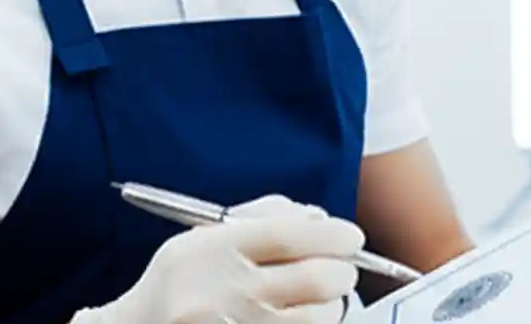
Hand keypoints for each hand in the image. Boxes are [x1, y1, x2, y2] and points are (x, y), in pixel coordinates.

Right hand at [75, 195, 363, 323]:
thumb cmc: (179, 282)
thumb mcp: (203, 236)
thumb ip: (262, 217)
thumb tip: (319, 218)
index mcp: (213, 251)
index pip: (289, 236)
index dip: (332, 234)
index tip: (351, 235)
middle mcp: (224, 294)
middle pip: (315, 279)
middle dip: (343, 271)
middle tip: (344, 268)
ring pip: (318, 318)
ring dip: (332, 305)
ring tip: (320, 298)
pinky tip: (300, 319)